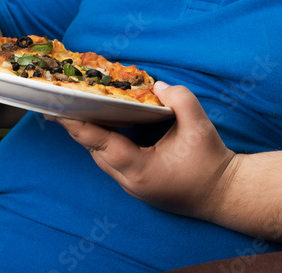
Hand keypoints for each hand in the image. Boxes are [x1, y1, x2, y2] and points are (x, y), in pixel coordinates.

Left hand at [50, 82, 237, 219]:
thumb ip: (180, 99)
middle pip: (95, 151)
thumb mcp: (199, 126)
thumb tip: (158, 86)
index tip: (55, 110)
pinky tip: (107, 124)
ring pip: (103, 158)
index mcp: (139, 169)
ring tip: (79, 109)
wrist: (226, 195)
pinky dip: (107, 142)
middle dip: (79, 126)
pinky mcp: (139, 185)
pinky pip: (114, 162)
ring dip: (93, 135)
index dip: (76, 125)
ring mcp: (133, 187)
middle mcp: (130, 182)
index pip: (99, 143)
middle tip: (64, 102)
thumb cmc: (212, 163)